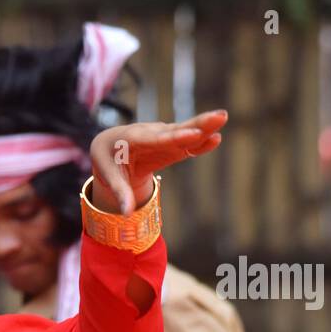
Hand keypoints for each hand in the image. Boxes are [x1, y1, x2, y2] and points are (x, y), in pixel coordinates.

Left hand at [90, 109, 227, 213]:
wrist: (111, 147)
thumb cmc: (108, 162)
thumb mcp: (108, 176)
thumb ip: (119, 192)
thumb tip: (126, 214)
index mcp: (129, 139)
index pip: (154, 139)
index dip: (174, 137)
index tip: (192, 134)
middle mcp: (149, 133)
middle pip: (174, 131)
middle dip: (196, 124)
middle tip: (219, 117)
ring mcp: (161, 137)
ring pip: (183, 133)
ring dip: (203, 127)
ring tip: (222, 119)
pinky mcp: (170, 145)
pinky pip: (186, 144)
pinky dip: (200, 143)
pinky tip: (216, 139)